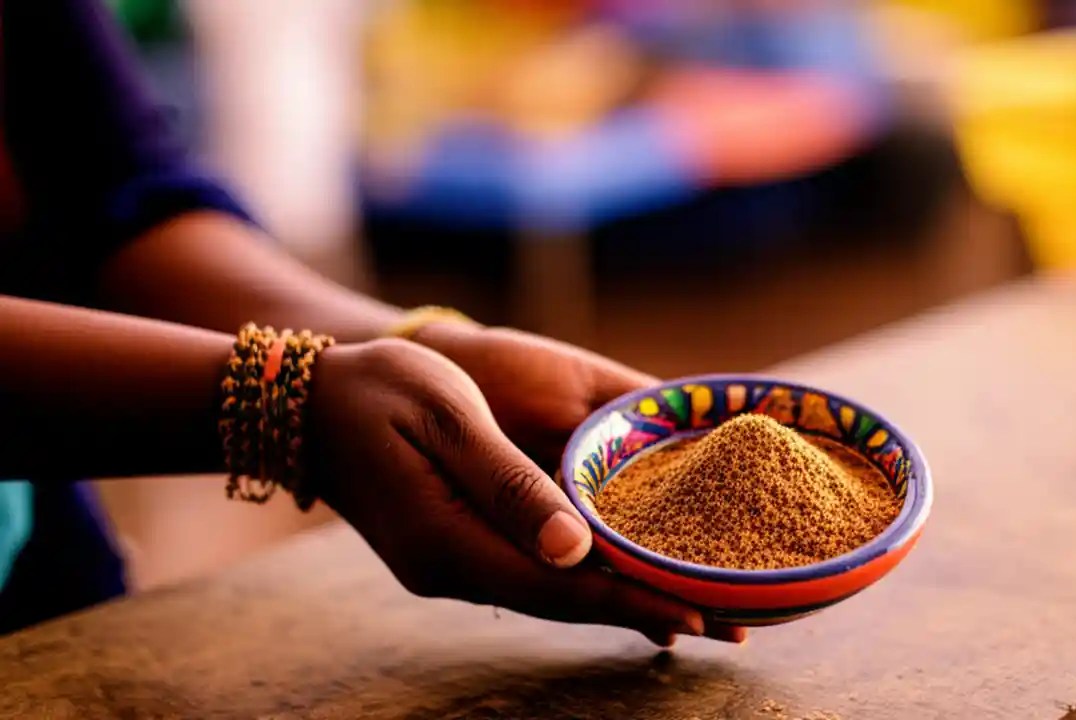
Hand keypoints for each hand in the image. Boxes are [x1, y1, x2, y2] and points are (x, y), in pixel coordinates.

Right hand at [305, 339, 731, 644]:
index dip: (632, 602)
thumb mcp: (447, 418)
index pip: (560, 588)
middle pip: (564, 604)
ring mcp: (447, 564)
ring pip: (550, 594)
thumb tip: (576, 550)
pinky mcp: (450, 547)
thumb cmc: (375, 390)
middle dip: (643, 612)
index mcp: (448, 541)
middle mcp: (449, 568)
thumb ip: (510, 485)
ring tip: (693, 605)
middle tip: (724, 625)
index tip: (699, 615)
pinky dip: (583, 577)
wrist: (301, 404)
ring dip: (619, 599)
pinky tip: (621, 571)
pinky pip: (530, 573)